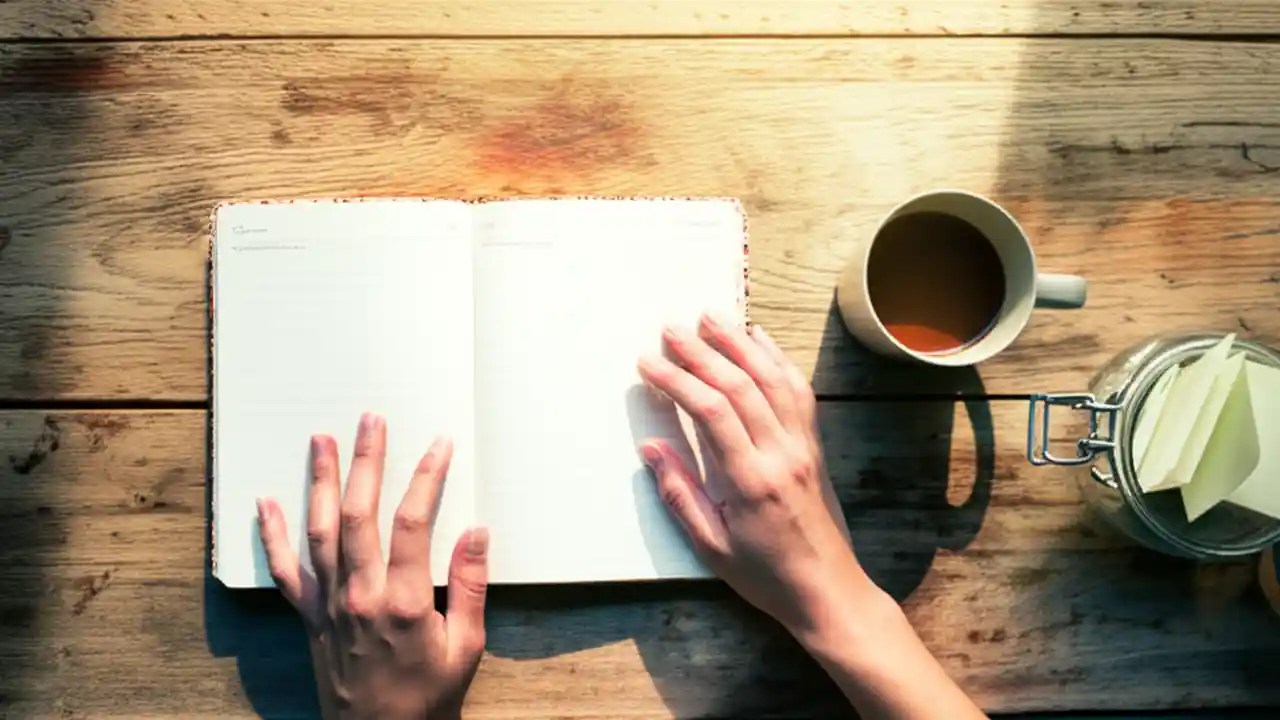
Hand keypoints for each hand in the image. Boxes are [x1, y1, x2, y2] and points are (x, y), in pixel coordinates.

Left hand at [256, 413, 488, 719]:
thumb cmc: (427, 699)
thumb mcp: (466, 648)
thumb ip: (471, 587)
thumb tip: (478, 532)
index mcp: (405, 603)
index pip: (414, 523)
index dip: (427, 477)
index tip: (439, 444)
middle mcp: (361, 597)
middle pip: (359, 514)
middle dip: (366, 461)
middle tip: (371, 419)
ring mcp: (330, 606)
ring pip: (320, 531)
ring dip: (321, 482)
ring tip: (321, 440)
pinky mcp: (310, 619)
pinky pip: (286, 572)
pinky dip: (273, 536)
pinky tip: (265, 502)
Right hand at [636, 314, 874, 637]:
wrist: (828, 592)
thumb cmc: (766, 576)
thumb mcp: (711, 545)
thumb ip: (680, 493)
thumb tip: (651, 448)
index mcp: (752, 480)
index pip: (712, 411)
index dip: (678, 380)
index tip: (649, 363)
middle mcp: (782, 453)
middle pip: (741, 385)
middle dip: (703, 351)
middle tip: (671, 328)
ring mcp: (803, 445)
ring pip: (772, 378)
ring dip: (740, 343)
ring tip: (711, 316)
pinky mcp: (815, 445)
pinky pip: (798, 391)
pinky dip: (778, 359)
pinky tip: (759, 340)